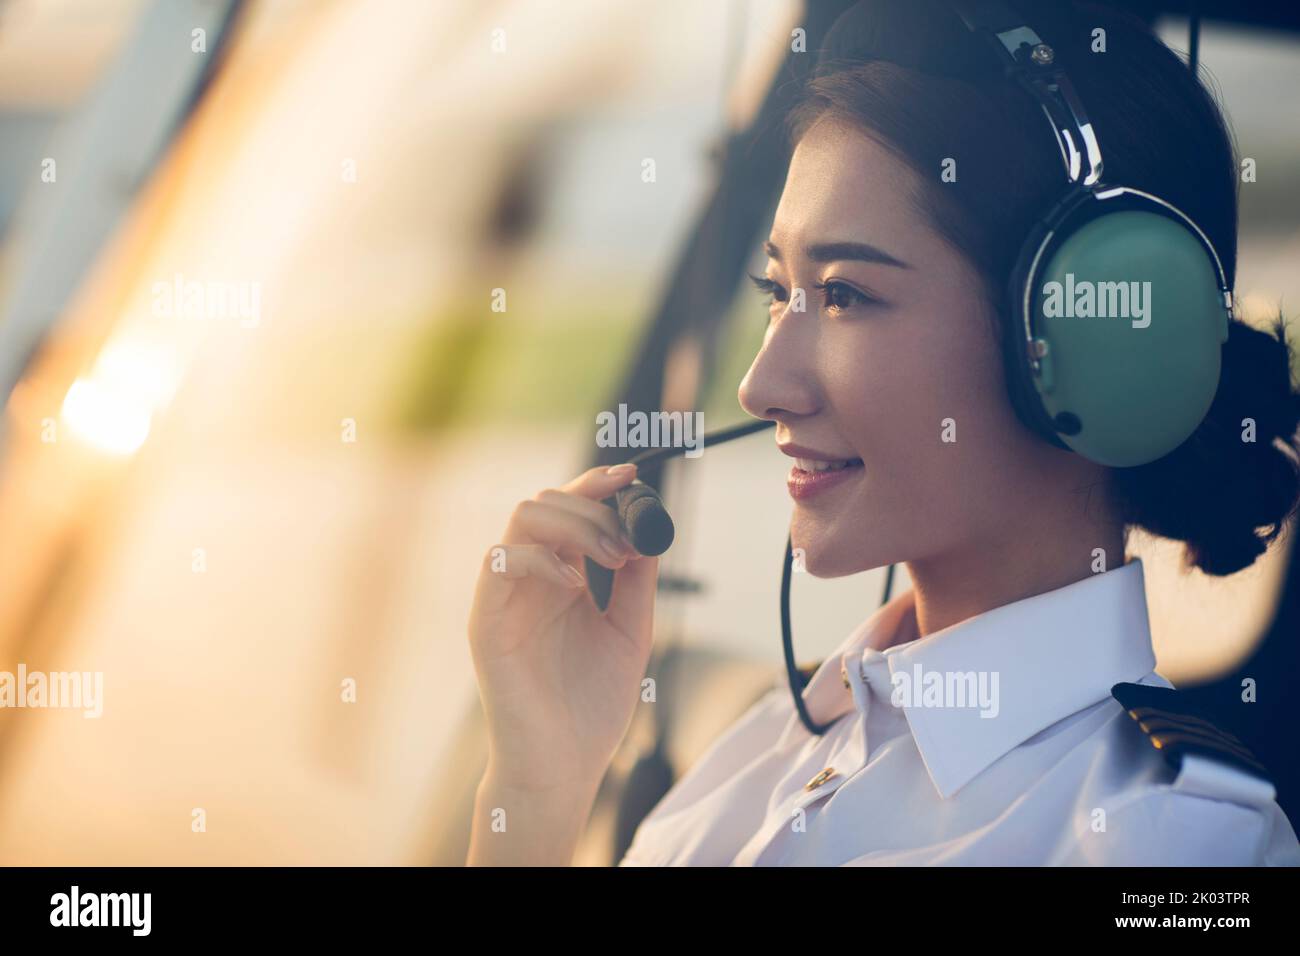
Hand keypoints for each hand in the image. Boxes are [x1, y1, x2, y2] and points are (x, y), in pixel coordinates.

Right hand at [467, 463, 658, 797]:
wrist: (564, 766)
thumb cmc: (591, 705)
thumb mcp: (630, 630)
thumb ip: (637, 581)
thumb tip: (651, 528)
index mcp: (560, 576)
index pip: (570, 510)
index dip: (597, 484)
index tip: (633, 476)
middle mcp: (530, 578)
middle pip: (546, 501)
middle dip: (593, 504)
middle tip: (630, 539)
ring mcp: (505, 597)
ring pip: (522, 518)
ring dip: (574, 524)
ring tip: (612, 558)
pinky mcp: (486, 622)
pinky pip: (500, 561)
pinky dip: (541, 559)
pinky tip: (575, 584)